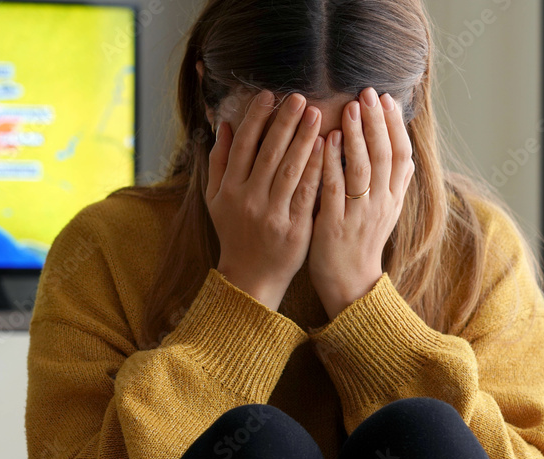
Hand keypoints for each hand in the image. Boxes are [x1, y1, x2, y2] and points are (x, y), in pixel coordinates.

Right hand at [206, 89, 324, 311]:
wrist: (251, 277)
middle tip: (300, 97)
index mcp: (230, 190)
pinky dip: (317, 169)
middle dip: (285, 123)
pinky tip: (327, 148)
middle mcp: (249, 200)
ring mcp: (272, 215)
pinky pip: (307, 193)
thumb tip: (226, 125)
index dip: (256, 119)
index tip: (270, 95)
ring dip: (304, 140)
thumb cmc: (234, 233)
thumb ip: (219, 162)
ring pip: (289, 171)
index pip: (243, 146)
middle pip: (268, 154)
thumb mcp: (216, 199)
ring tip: (317, 115)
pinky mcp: (294, 229)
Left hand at [309, 87, 415, 319]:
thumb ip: (396, 186)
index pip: (400, 154)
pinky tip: (328, 140)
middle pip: (383, 155)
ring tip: (351, 108)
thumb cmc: (363, 244)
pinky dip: (333, 162)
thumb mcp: (387, 215)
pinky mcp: (336, 224)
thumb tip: (408, 159)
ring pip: (363, 169)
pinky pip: (336, 188)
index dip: (394, 126)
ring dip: (357, 136)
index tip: (386, 99)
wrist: (351, 284)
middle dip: (376, 122)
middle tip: (368, 93)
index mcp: (393, 198)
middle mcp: (381, 203)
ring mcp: (359, 214)